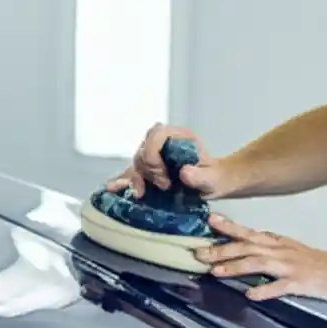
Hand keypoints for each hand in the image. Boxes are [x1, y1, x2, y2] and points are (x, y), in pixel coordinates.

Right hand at [105, 123, 238, 199]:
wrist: (213, 184)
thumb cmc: (215, 178)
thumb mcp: (212, 179)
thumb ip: (200, 176)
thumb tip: (184, 173)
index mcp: (178, 136)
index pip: (156, 134)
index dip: (153, 154)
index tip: (163, 177)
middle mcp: (164, 141)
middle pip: (143, 150)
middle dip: (149, 171)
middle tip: (164, 186)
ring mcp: (155, 154)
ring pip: (136, 161)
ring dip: (138, 178)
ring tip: (144, 193)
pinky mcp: (150, 169)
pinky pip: (132, 171)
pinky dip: (123, 179)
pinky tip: (112, 187)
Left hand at [195, 214, 326, 301]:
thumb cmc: (316, 264)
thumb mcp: (289, 250)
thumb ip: (267, 249)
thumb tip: (242, 249)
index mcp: (276, 243)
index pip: (248, 233)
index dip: (228, 227)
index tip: (209, 221)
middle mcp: (280, 251)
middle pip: (246, 248)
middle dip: (221, 250)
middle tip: (198, 253)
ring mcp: (289, 267)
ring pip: (258, 264)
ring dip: (236, 267)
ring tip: (216, 272)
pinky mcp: (299, 283)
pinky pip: (280, 286)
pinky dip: (265, 290)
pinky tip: (251, 295)